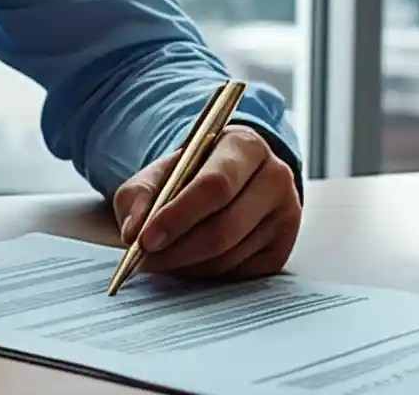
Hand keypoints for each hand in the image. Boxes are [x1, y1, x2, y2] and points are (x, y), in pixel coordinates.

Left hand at [113, 125, 300, 279]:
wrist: (226, 183)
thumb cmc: (191, 175)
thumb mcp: (159, 173)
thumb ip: (138, 196)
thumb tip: (132, 233)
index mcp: (244, 146)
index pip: (214, 186)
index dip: (177, 216)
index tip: (145, 239)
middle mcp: (275, 177)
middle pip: (224, 227)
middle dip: (178, 249)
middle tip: (146, 259)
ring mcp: (285, 215)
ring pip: (229, 255)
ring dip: (187, 265)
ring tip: (161, 259)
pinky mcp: (283, 248)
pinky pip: (238, 273)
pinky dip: (206, 273)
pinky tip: (189, 261)